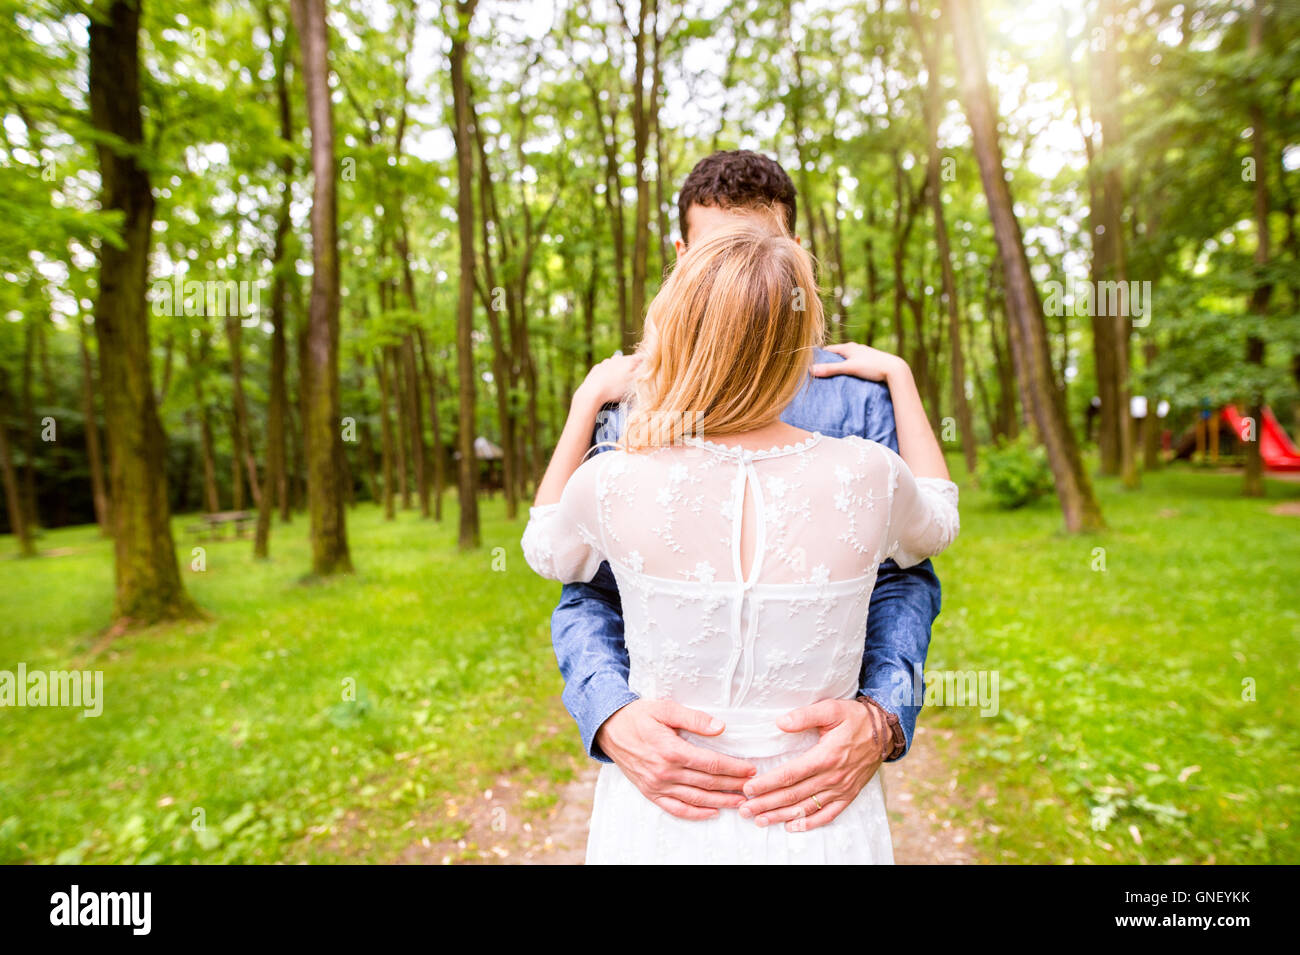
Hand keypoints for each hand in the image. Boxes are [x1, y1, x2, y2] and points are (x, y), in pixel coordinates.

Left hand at [574, 353, 642, 408]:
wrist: (592, 392)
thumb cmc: (615, 389)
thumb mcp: (635, 383)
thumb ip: (644, 374)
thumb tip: (650, 367)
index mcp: (629, 361)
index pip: (643, 358)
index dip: (647, 365)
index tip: (647, 373)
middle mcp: (618, 358)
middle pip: (629, 362)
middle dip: (632, 370)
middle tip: (633, 383)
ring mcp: (606, 362)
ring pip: (617, 366)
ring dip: (620, 373)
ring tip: (619, 386)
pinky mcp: (597, 369)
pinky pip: (606, 371)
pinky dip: (608, 376)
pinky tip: (608, 386)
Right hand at [595, 699, 757, 819]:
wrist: (609, 729)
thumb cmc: (638, 716)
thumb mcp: (665, 708)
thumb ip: (693, 718)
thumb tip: (720, 727)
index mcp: (671, 750)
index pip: (711, 764)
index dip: (733, 768)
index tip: (750, 769)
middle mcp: (665, 772)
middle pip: (707, 783)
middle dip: (733, 786)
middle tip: (753, 788)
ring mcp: (657, 785)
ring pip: (695, 799)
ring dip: (720, 802)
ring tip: (740, 802)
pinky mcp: (650, 792)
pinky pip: (675, 808)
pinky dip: (695, 813)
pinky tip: (712, 813)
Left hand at [737, 698, 888, 831]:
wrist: (884, 732)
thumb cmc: (854, 718)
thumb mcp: (831, 708)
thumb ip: (805, 715)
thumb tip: (780, 722)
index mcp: (825, 756)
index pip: (790, 774)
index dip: (768, 783)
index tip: (748, 789)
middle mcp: (833, 776)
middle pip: (794, 795)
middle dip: (767, 804)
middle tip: (745, 810)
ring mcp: (841, 788)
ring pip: (807, 807)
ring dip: (782, 816)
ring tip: (760, 821)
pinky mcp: (848, 794)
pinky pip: (829, 814)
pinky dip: (810, 823)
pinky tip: (793, 827)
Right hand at [811, 342, 907, 383]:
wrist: (895, 370)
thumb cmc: (872, 367)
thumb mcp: (849, 368)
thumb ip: (831, 369)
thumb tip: (811, 370)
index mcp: (849, 347)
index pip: (829, 349)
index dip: (819, 356)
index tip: (810, 363)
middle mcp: (856, 349)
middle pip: (837, 354)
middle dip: (828, 361)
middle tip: (819, 371)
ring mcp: (863, 355)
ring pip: (847, 359)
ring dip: (839, 366)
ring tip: (832, 376)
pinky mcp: (870, 362)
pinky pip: (855, 364)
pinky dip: (849, 369)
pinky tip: (849, 377)